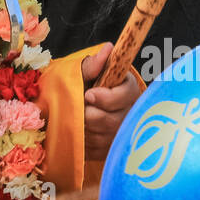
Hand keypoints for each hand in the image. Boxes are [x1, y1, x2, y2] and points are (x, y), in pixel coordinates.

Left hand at [80, 42, 141, 161]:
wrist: (70, 103)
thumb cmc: (78, 84)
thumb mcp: (81, 71)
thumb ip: (93, 64)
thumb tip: (108, 48)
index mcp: (127, 88)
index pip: (125, 97)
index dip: (106, 98)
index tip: (88, 94)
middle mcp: (130, 112)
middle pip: (111, 121)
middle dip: (89, 114)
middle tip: (79, 106)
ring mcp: (122, 133)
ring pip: (103, 137)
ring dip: (84, 128)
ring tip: (78, 117)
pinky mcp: (112, 149)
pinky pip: (96, 151)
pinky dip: (83, 142)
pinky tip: (80, 130)